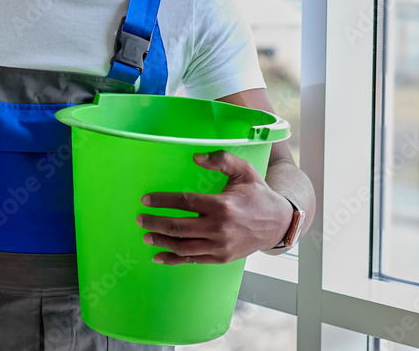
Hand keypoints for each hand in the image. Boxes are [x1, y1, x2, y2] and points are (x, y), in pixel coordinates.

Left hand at [137, 151, 291, 265]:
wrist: (277, 223)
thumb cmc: (258, 194)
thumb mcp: (244, 171)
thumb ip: (221, 160)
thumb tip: (196, 157)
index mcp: (222, 205)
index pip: (185, 202)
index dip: (163, 201)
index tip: (146, 200)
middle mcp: (219, 228)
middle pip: (178, 227)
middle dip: (155, 223)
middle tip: (140, 219)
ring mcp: (219, 246)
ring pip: (182, 247)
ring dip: (161, 241)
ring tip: (146, 235)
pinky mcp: (221, 258)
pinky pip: (192, 260)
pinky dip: (173, 259)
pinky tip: (159, 256)